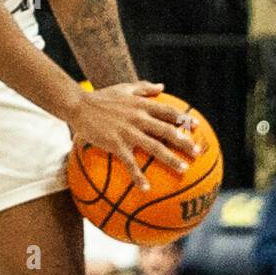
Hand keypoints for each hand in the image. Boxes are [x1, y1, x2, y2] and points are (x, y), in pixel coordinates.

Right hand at [68, 82, 198, 190]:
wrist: (78, 105)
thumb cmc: (100, 97)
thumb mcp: (123, 88)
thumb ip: (143, 87)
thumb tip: (162, 86)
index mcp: (141, 105)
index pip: (168, 112)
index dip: (183, 119)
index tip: (196, 126)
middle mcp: (138, 118)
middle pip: (167, 131)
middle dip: (184, 142)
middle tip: (197, 152)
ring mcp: (128, 131)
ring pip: (155, 147)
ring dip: (171, 159)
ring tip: (184, 169)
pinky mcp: (115, 143)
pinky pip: (130, 163)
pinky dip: (138, 176)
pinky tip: (145, 188)